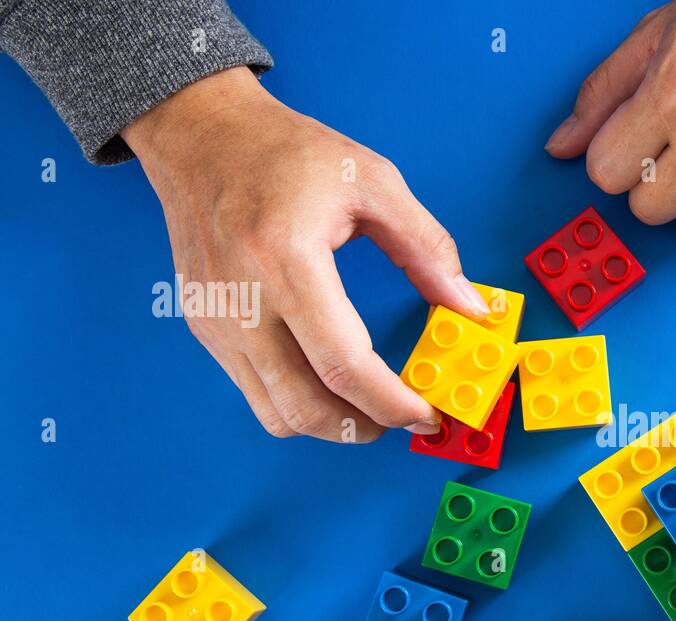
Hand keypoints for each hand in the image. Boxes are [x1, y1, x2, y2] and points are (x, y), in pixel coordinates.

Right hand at [124, 67, 489, 441]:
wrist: (200, 134)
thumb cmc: (284, 151)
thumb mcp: (372, 181)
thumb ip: (428, 249)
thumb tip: (470, 308)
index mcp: (284, 260)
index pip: (343, 364)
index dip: (392, 402)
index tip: (428, 414)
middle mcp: (241, 301)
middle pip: (306, 407)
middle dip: (365, 427)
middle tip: (405, 418)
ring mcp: (216, 321)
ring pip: (277, 413)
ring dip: (332, 424)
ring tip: (372, 404)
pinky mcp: (206, 329)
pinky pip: (256, 391)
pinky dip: (299, 401)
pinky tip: (331, 379)